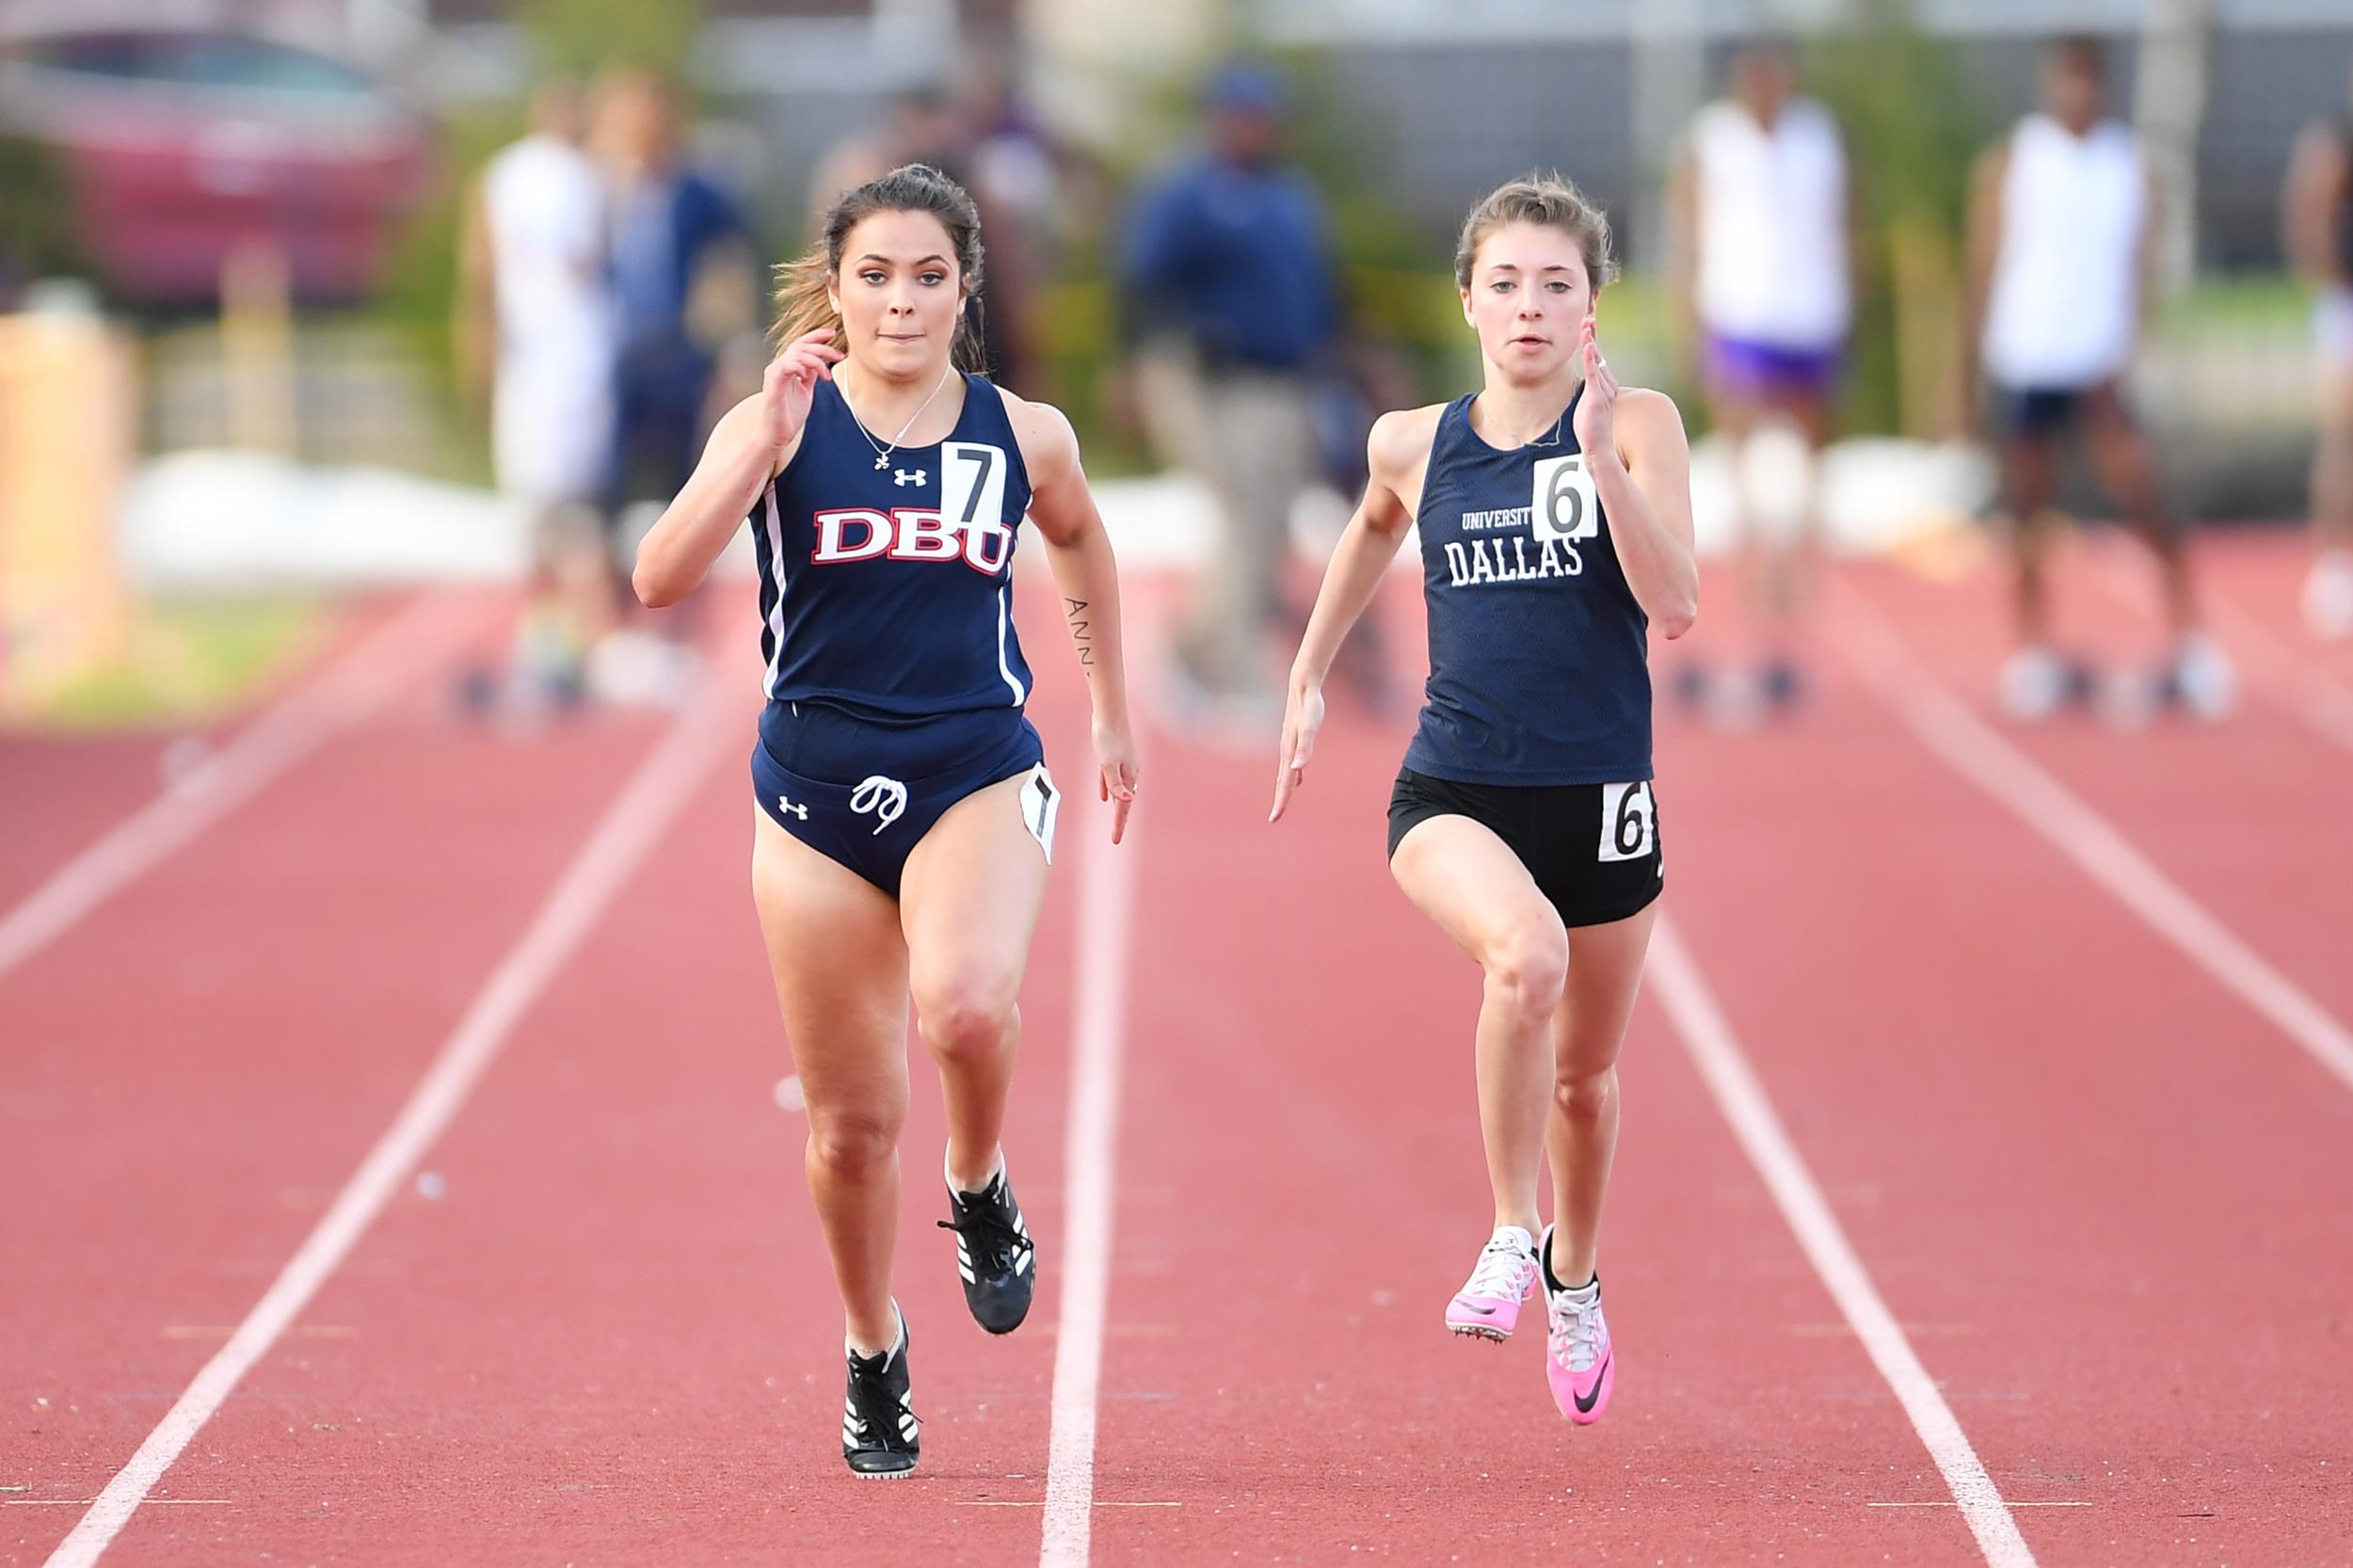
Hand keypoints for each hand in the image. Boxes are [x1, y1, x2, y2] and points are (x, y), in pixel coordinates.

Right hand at [759, 329, 843, 458]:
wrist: (776, 435)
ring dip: (815, 360)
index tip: (832, 333)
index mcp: (787, 367)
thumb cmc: (789, 415)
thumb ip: (810, 376)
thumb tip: (821, 363)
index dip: (816, 336)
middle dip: (822, 348)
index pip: (801, 344)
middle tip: (839, 355)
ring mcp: (774, 374)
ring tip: (827, 374)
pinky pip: (786, 366)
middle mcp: (779, 367)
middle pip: (800, 346)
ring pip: (795, 354)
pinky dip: (799, 367)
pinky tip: (809, 375)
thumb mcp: (805, 391)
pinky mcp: (773, 385)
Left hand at [1094, 714, 1138, 844]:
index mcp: (1129, 776)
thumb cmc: (1107, 736)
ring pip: (1119, 791)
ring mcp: (1123, 764)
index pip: (1124, 806)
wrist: (1110, 710)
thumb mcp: (1107, 763)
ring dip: (1116, 806)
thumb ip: (1114, 783)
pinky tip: (1102, 796)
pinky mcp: (1115, 756)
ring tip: (1114, 820)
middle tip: (1116, 836)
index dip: (1119, 824)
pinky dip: (1107, 790)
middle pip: (1124, 801)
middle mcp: (1130, 772)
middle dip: (1121, 819)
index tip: (1115, 841)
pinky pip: (1111, 780)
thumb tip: (1126, 800)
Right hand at [1268, 677, 1325, 823]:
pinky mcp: (1296, 739)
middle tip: (1275, 818)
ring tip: (1282, 803)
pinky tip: (1298, 778)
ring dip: (1284, 789)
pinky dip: (1294, 775)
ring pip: (1286, 773)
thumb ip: (1306, 749)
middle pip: (1283, 781)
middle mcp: (1288, 751)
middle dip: (1280, 800)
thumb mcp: (1310, 727)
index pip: (1284, 783)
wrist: (1303, 685)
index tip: (1274, 818)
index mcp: (1290, 752)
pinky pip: (1293, 763)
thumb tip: (1297, 770)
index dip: (1281, 801)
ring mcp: (1291, 745)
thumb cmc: (1309, 706)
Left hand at [1571, 308, 1620, 461]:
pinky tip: (1588, 345)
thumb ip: (1589, 392)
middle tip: (1588, 315)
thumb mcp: (1588, 406)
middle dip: (1592, 334)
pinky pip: (1593, 374)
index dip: (1591, 340)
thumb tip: (1587, 384)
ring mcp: (1603, 390)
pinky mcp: (1597, 397)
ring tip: (1586, 323)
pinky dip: (1590, 358)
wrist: (1598, 448)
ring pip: (1596, 360)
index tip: (1587, 324)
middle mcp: (1607, 384)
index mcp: (1604, 385)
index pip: (1596, 358)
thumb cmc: (1591, 430)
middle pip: (1598, 354)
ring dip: (1590, 341)